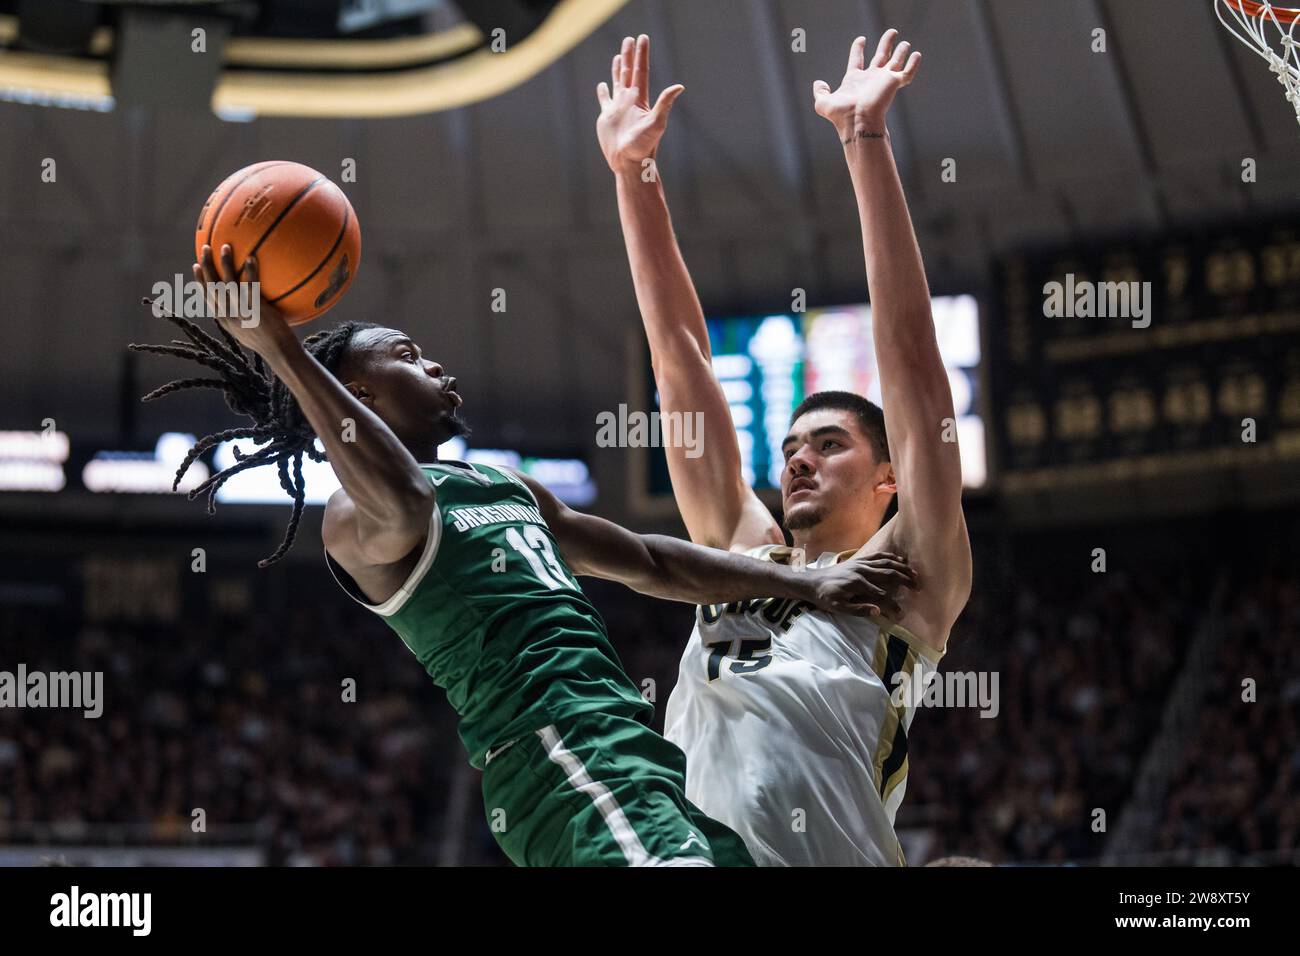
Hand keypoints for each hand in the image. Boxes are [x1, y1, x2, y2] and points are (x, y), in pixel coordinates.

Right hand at [194, 243, 292, 358]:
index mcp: (224, 320)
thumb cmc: (270, 343)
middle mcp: (229, 315)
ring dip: (224, 263)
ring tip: (225, 246)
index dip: (200, 280)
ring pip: (227, 283)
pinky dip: (250, 271)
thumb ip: (243, 317)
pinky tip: (252, 257)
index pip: (207, 297)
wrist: (280, 354)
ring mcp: (242, 312)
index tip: (195, 265)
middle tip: (205, 248)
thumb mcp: (249, 331)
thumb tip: (247, 304)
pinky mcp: (257, 309)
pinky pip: (251, 286)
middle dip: (206, 265)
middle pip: (212, 286)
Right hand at [596, 34, 683, 174]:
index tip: (642, 38)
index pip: (641, 71)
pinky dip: (603, 91)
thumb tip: (679, 87)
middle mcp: (629, 101)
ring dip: (618, 68)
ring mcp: (618, 108)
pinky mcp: (607, 118)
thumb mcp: (656, 123)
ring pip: (618, 82)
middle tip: (630, 39)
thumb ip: (665, 103)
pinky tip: (603, 84)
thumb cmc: (643, 146)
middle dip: (630, 55)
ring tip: (618, 55)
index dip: (641, 55)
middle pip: (629, 72)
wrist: (629, 163)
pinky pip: (605, 100)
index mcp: (640, 99)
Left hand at [806, 551, 917, 618]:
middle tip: (919, 588)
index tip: (902, 614)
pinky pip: (878, 556)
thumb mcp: (838, 607)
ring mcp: (861, 563)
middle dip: (906, 581)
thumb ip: (858, 609)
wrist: (812, 581)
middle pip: (890, 574)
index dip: (893, 605)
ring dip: (902, 568)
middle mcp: (862, 571)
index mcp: (858, 584)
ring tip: (915, 574)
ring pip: (887, 563)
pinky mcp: (859, 560)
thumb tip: (878, 610)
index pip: (882, 595)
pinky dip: (891, 558)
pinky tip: (900, 561)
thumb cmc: (825, 597)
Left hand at [813, 30, 920, 142]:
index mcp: (855, 80)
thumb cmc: (841, 115)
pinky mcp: (893, 83)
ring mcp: (883, 80)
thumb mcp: (823, 103)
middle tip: (892, 32)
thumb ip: (820, 92)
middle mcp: (870, 79)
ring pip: (895, 62)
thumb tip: (818, 83)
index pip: (857, 60)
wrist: (858, 122)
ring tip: (905, 43)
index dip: (858, 48)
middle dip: (886, 44)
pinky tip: (917, 55)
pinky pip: (907, 73)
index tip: (862, 39)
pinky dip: (912, 64)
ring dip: (901, 52)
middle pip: (880, 56)